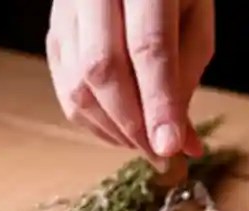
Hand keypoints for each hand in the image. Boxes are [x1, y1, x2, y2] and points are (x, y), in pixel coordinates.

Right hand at [46, 0, 214, 160]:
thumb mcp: (195, 19)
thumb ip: (187, 75)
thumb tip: (181, 142)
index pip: (148, 48)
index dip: (158, 103)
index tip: (170, 149)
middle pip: (102, 69)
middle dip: (133, 125)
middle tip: (161, 158)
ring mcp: (66, 7)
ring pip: (77, 82)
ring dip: (112, 129)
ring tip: (144, 145)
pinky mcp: (53, 27)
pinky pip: (63, 84)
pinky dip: (92, 119)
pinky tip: (119, 130)